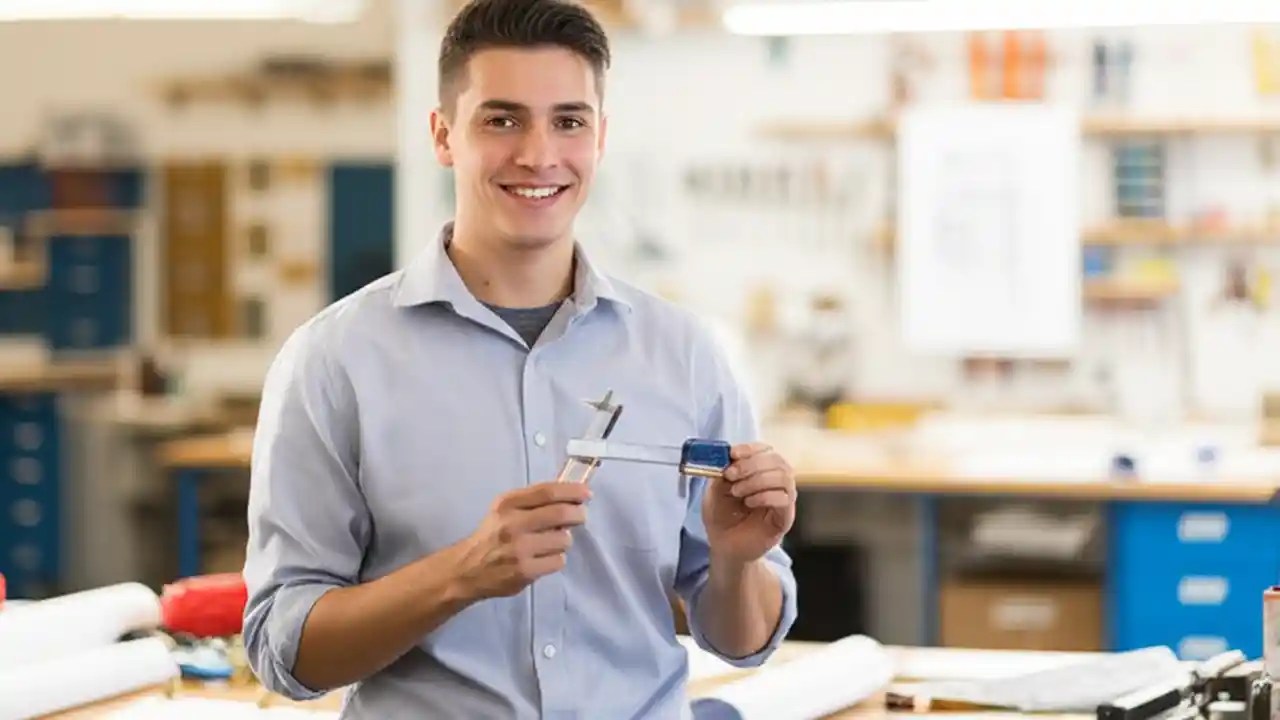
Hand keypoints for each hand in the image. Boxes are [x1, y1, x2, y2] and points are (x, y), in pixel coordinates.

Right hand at [454, 482, 590, 599]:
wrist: (468, 569)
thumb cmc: (493, 534)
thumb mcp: (505, 510)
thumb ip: (534, 501)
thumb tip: (571, 494)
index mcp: (508, 504)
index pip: (547, 492)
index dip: (572, 491)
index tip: (586, 493)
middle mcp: (512, 524)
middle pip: (561, 514)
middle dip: (578, 514)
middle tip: (581, 516)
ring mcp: (519, 549)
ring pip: (563, 539)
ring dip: (564, 540)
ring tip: (551, 542)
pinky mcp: (525, 571)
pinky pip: (558, 561)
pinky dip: (556, 559)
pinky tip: (543, 559)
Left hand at [703, 443, 796, 565]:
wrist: (724, 545)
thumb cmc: (721, 516)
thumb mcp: (715, 490)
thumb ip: (722, 472)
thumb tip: (728, 458)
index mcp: (760, 471)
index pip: (765, 450)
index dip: (751, 449)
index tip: (732, 454)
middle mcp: (776, 482)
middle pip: (777, 460)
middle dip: (751, 464)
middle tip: (731, 474)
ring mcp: (783, 499)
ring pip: (784, 477)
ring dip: (758, 480)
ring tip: (738, 492)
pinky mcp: (785, 517)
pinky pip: (785, 499)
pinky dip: (765, 496)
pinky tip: (749, 503)